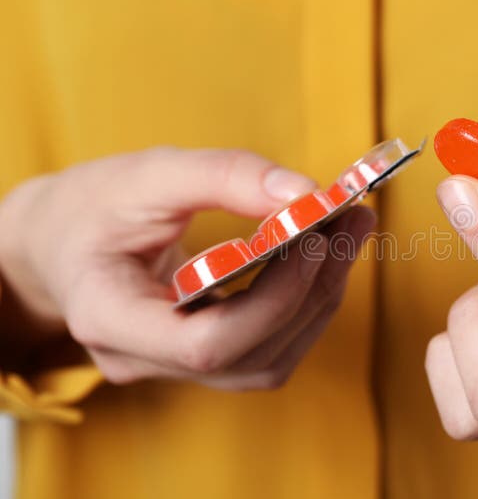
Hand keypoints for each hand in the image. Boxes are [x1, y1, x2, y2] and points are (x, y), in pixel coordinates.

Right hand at [0, 147, 374, 389]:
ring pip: (267, 361)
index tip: (314, 234)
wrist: (62, 240)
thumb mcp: (146, 173)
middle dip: (312, 288)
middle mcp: (141, 359)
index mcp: (109, 318)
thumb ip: (222, 175)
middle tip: (351, 220)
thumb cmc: (91, 206)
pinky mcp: (201, 357)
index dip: (273, 297)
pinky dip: (305, 304)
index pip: (203, 345)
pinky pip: (266, 349)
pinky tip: (322, 258)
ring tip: (347, 232)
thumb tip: (303, 191)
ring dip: (320, 298)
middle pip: (249, 355)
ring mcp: (172, 368)